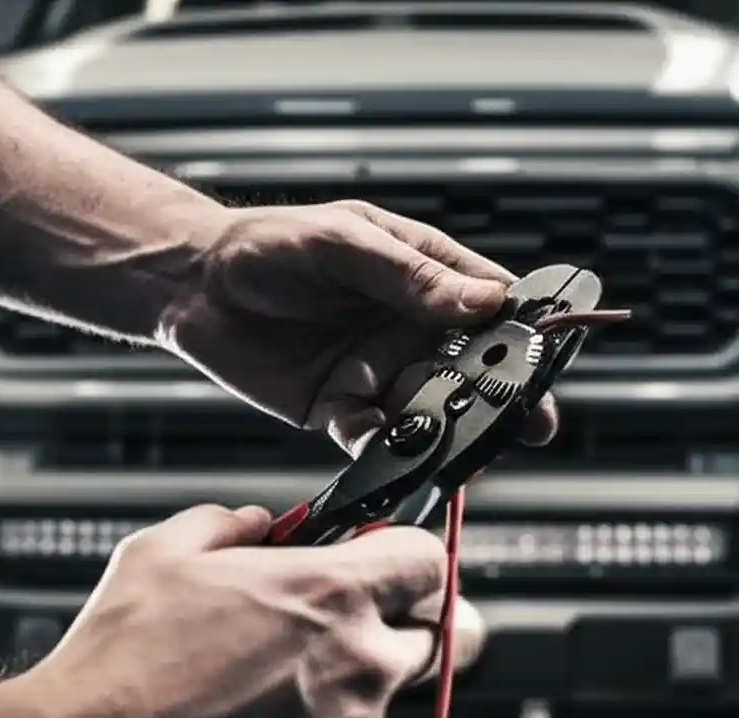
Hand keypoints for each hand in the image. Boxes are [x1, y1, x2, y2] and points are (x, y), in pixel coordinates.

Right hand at [3, 505, 485, 717]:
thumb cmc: (124, 657)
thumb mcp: (166, 550)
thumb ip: (230, 524)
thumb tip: (259, 525)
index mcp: (327, 593)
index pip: (429, 560)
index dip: (407, 550)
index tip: (383, 552)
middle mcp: (354, 663)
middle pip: (439, 633)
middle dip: (403, 615)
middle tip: (351, 611)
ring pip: (394, 688)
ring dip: (363, 670)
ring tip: (291, 667)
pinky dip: (329, 710)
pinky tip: (270, 701)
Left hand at [156, 200, 557, 454]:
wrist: (192, 286)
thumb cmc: (268, 246)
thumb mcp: (343, 243)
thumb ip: (410, 276)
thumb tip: (485, 303)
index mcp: (422, 274)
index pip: (491, 302)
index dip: (523, 329)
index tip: (545, 355)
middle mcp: (408, 326)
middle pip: (473, 366)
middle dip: (504, 395)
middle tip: (532, 422)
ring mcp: (376, 370)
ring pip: (430, 408)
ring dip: (449, 427)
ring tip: (460, 442)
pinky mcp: (339, 406)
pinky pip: (374, 438)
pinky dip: (387, 451)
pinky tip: (391, 452)